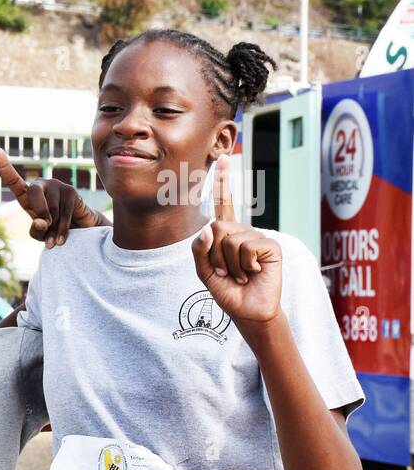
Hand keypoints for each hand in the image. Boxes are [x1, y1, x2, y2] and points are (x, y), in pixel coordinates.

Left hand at [0, 147, 105, 246]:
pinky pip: (64, 214)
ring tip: (55, 235)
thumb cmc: (52, 230)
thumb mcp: (40, 234)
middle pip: (33, 192)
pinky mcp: (71, 191)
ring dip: (53, 227)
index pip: (14, 181)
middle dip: (39, 212)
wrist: (77, 230)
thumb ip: (36, 230)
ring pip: (51, 209)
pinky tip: (61, 239)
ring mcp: (57, 185)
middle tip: (45, 226)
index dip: (5, 167)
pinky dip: (61, 230)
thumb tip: (41, 221)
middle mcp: (42, 185)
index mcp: (28, 195)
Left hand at [191, 155, 281, 323]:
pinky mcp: (271, 245)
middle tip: (228, 272)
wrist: (248, 311)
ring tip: (241, 275)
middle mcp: (242, 232)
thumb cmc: (228, 291)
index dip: (223, 183)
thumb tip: (206, 228)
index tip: (223, 159)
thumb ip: (199, 251)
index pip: (223, 205)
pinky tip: (254, 273)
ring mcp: (257, 237)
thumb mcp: (204, 273)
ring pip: (229, 239)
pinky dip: (244, 265)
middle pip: (216, 228)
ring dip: (229, 264)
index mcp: (226, 235)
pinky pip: (246, 247)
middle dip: (215, 256)